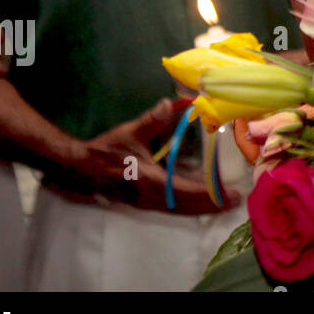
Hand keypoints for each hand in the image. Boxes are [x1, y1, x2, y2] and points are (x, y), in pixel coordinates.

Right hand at [53, 97, 239, 213]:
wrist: (79, 170)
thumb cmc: (104, 151)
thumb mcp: (128, 133)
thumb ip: (150, 120)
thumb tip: (168, 104)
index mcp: (149, 180)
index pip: (185, 191)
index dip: (209, 194)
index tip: (229, 194)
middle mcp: (149, 196)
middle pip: (186, 206)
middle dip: (211, 205)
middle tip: (234, 202)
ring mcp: (145, 203)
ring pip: (179, 210)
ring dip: (201, 208)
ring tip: (223, 204)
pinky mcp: (141, 203)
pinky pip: (170, 208)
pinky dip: (187, 207)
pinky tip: (199, 202)